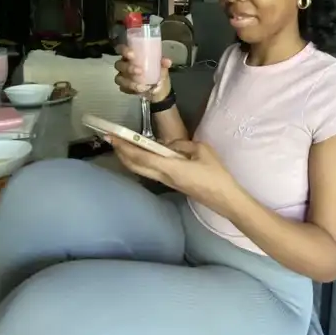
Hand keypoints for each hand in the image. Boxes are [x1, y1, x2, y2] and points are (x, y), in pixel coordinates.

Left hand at [109, 137, 238, 215]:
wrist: (224, 198)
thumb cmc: (215, 174)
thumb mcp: (201, 150)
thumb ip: (182, 145)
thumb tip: (169, 146)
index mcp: (169, 167)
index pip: (140, 156)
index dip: (125, 147)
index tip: (113, 136)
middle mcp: (162, 176)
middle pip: (135, 165)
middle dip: (121, 152)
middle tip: (111, 138)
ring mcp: (166, 182)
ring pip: (140, 170)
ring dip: (129, 158)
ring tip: (122, 145)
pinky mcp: (171, 183)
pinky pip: (149, 171)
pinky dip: (139, 162)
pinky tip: (140, 155)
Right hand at [114, 44, 171, 102]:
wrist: (160, 90)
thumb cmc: (157, 73)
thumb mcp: (162, 67)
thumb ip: (163, 63)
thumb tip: (167, 62)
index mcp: (132, 56)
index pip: (122, 49)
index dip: (124, 50)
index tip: (132, 54)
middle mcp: (124, 65)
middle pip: (119, 64)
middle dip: (128, 68)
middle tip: (140, 71)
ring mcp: (123, 77)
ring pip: (119, 78)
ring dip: (129, 82)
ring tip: (142, 86)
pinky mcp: (124, 87)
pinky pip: (123, 88)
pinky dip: (131, 89)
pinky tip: (140, 90)